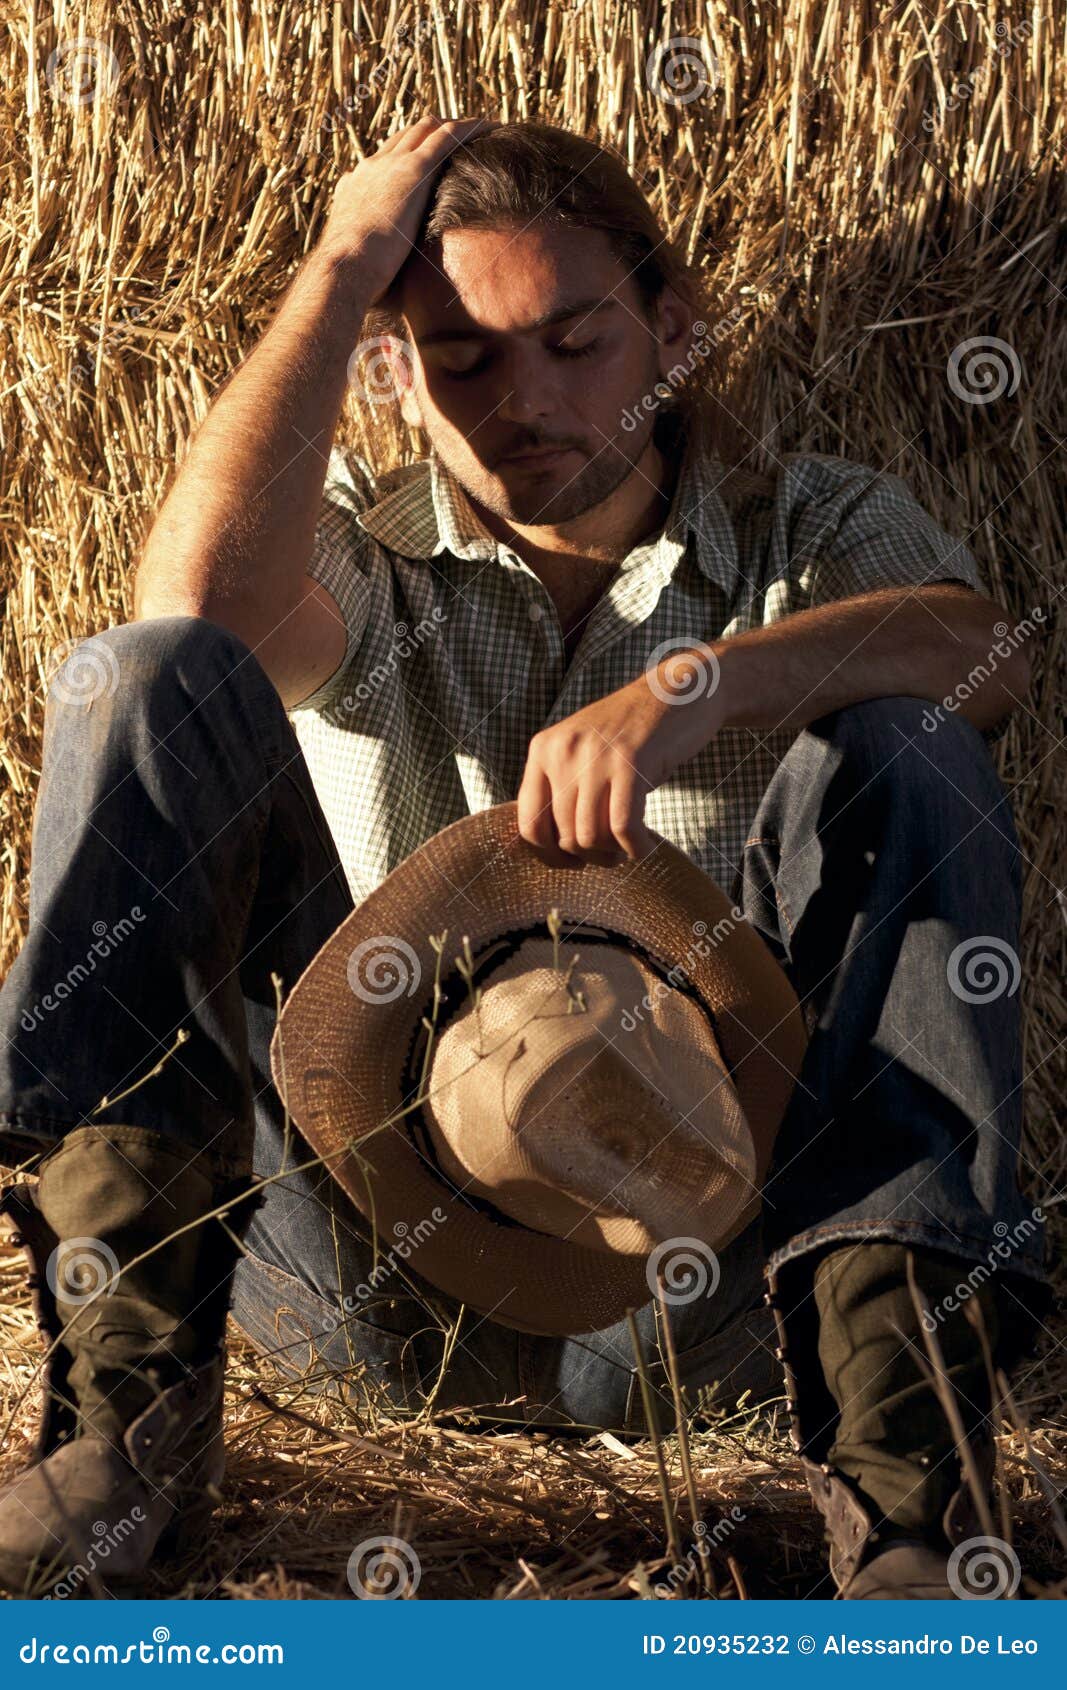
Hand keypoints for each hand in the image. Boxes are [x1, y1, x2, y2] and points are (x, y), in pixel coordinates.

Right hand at [316, 114, 489, 303]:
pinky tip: (494, 128)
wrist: (343, 269)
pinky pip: (448, 136)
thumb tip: (386, 293)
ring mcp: (392, 164)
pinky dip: (471, 129)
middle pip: (406, 137)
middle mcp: (372, 168)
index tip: (428, 163)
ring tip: (484, 130)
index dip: (407, 157)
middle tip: (461, 140)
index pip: (384, 161)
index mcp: (356, 188)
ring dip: (455, 127)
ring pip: (428, 128)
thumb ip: (372, 261)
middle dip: (432, 133)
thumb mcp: (359, 264)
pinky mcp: (414, 169)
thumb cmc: (351, 283)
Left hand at [516, 645, 726, 866]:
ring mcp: (595, 756)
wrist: (679, 690)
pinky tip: (645, 846)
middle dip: (591, 856)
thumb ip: (563, 787)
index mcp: (543, 749)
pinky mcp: (631, 763)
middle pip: (564, 837)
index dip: (549, 856)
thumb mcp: (583, 751)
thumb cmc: (633, 732)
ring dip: (612, 855)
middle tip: (613, 851)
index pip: (528, 824)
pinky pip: (623, 828)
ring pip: (590, 837)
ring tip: (629, 846)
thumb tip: (554, 849)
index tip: (574, 861)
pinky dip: (636, 848)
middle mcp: (562, 751)